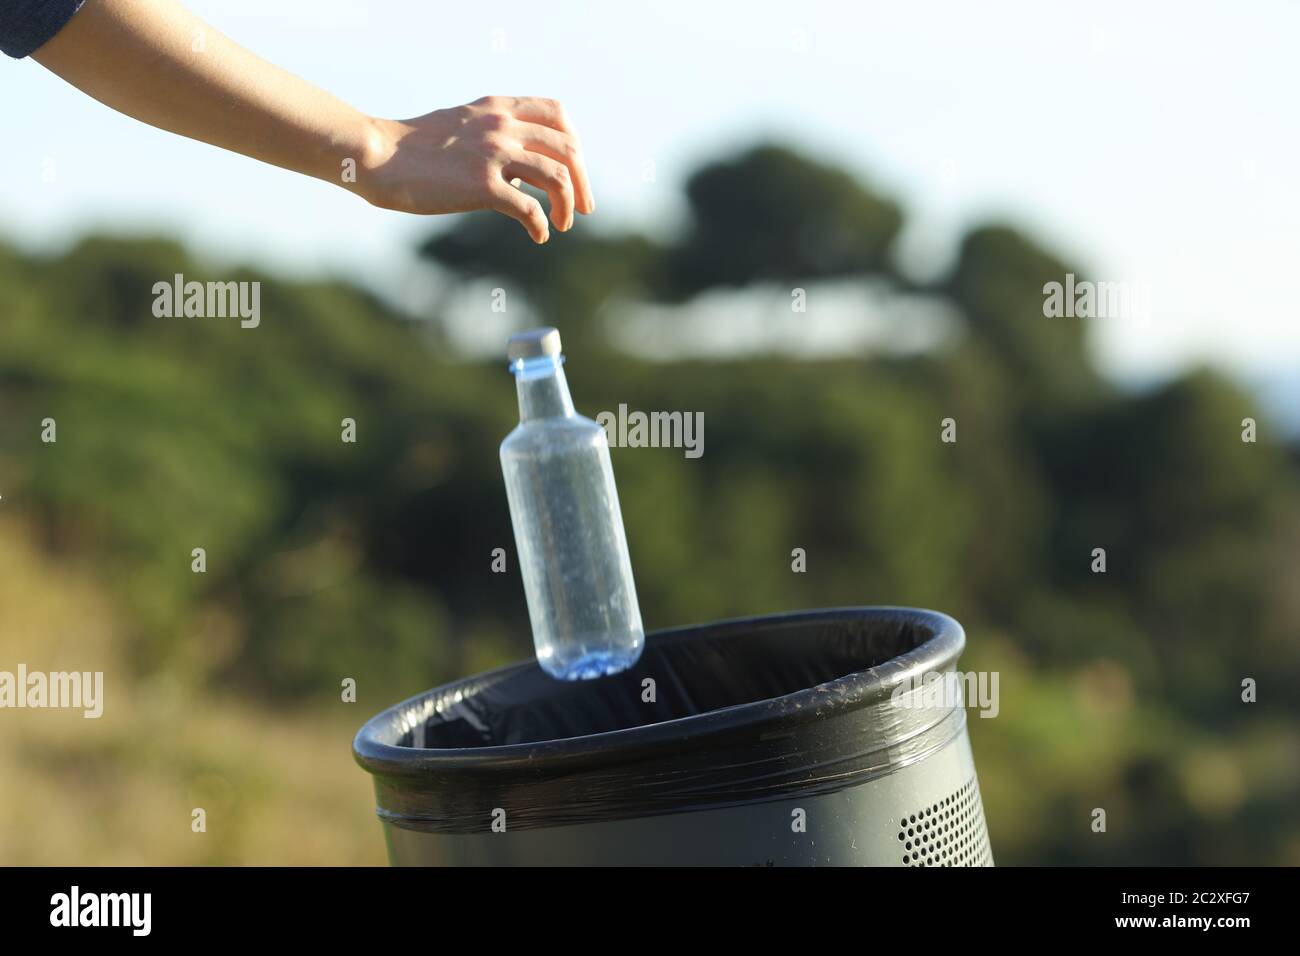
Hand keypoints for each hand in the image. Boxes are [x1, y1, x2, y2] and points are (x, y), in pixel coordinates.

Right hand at [360, 96, 595, 242]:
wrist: (378, 156)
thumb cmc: (414, 148)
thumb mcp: (461, 126)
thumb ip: (493, 135)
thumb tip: (521, 170)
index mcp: (497, 108)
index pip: (557, 115)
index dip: (574, 145)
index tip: (575, 170)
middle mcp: (501, 126)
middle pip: (567, 150)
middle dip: (582, 182)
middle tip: (584, 209)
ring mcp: (493, 154)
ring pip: (557, 178)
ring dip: (568, 205)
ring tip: (564, 225)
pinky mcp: (481, 185)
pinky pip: (530, 208)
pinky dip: (541, 225)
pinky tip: (538, 235)